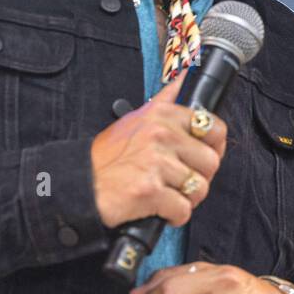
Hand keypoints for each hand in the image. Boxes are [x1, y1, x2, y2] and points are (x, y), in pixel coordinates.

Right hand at [89, 71, 228, 228]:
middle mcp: (161, 135)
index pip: (214, 128)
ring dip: (187, 199)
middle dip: (200, 178)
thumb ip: (164, 100)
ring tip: (168, 196)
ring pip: (200, 188)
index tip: (202, 157)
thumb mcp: (135, 119)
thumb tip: (183, 77)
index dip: (214, 147)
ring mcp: (156, 163)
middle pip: (211, 162)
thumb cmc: (106, 158)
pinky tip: (160, 209)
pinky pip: (183, 209)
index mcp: (162, 116)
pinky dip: (174, 216)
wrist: (79, 187)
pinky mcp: (150, 190)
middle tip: (181, 183)